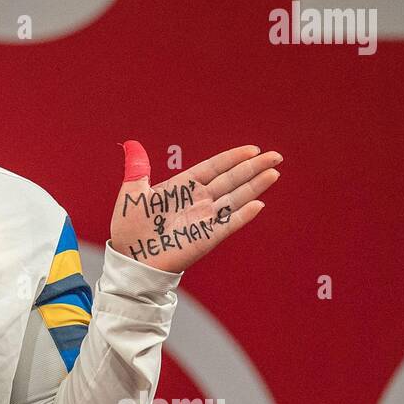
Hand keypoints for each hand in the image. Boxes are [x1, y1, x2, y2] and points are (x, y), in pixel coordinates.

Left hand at [109, 140, 281, 273]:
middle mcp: (197, 201)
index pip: (213, 167)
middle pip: (231, 180)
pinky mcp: (205, 238)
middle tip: (275, 155)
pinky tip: (258, 204)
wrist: (129, 260)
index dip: (233, 158)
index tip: (252, 149)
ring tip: (274, 172)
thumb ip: (138, 168)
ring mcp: (203, 219)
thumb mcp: (132, 193)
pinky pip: (227, 224)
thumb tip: (132, 144)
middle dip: (253, 167)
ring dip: (254, 186)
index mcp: (182, 187)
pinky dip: (242, 215)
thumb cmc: (128, 228)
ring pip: (235, 198)